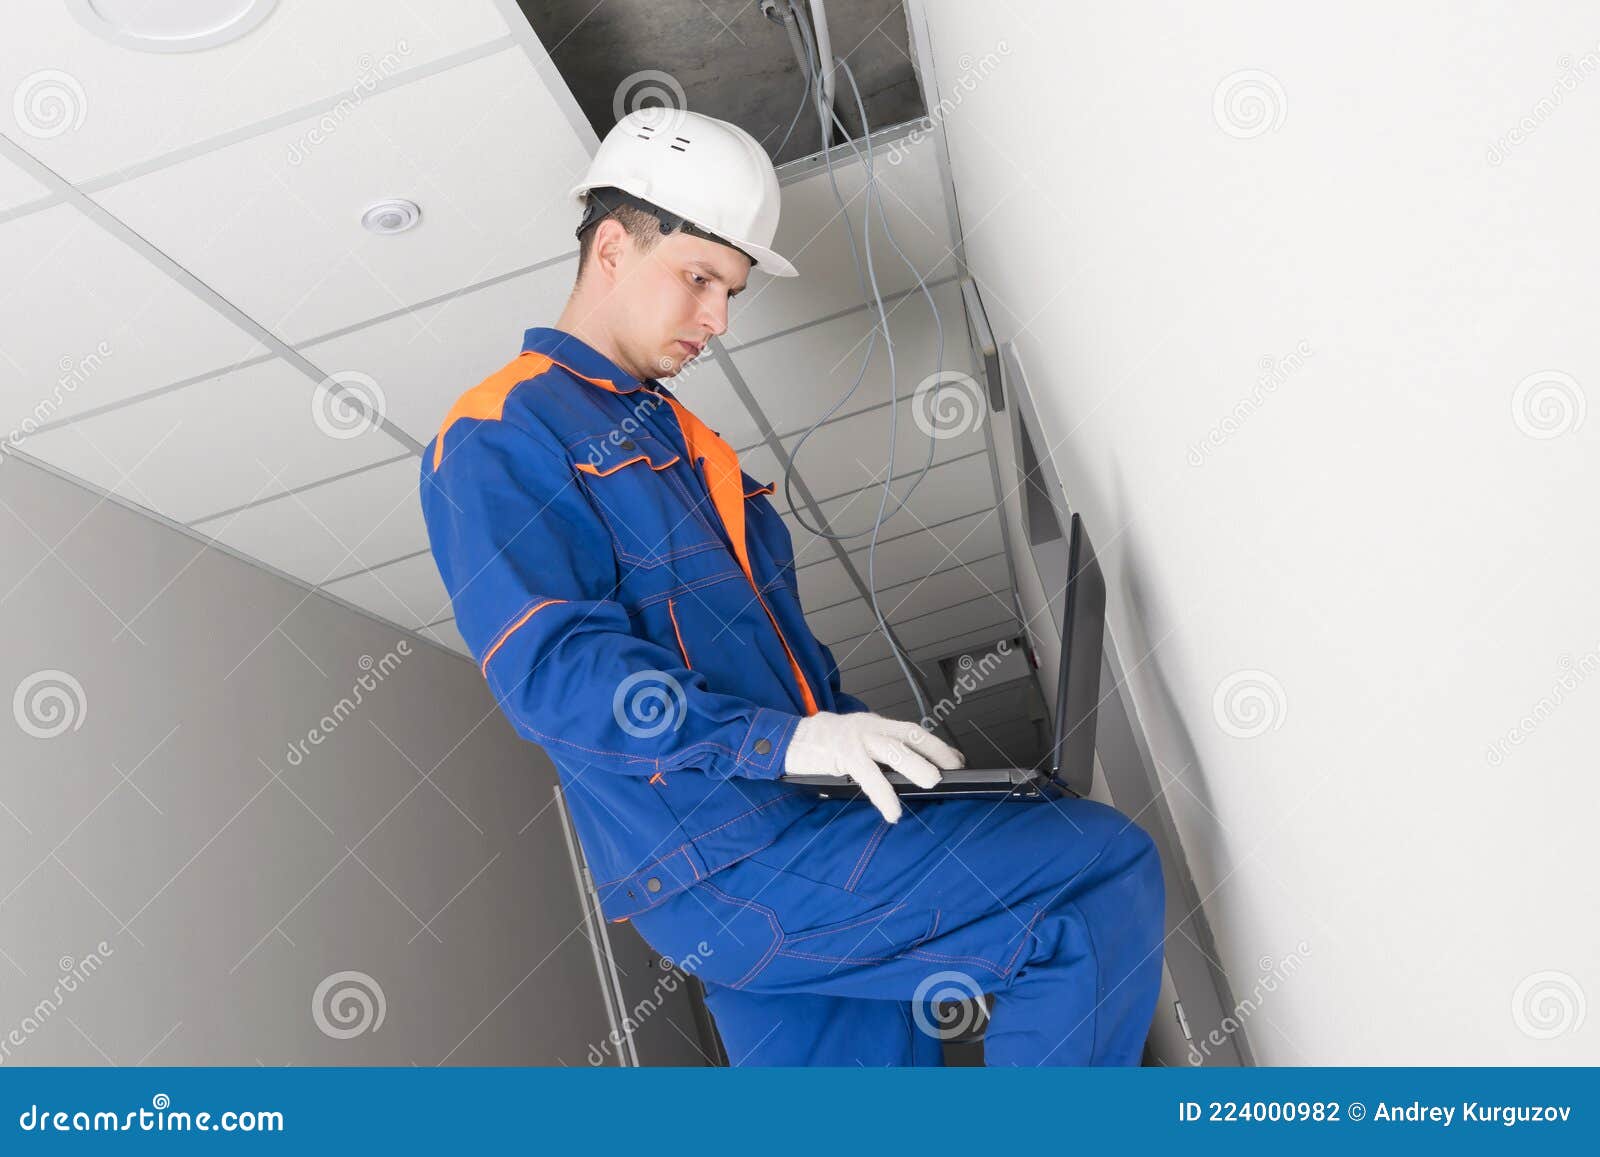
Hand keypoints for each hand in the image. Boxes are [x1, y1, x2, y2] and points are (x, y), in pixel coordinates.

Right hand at [784, 711, 965, 822]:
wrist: (785, 739)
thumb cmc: (819, 746)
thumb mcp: (853, 744)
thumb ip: (875, 755)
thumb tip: (904, 776)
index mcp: (873, 724)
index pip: (911, 731)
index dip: (936, 745)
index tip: (955, 760)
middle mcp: (868, 726)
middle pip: (909, 735)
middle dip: (934, 751)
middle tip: (952, 768)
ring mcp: (855, 738)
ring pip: (892, 749)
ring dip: (915, 765)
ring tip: (931, 782)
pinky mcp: (841, 754)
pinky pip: (868, 775)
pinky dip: (883, 794)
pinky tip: (892, 811)